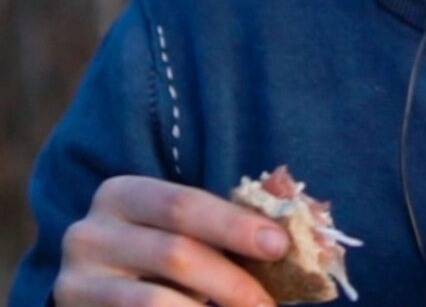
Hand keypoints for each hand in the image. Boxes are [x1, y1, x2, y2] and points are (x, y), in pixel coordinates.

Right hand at [54, 175, 290, 305]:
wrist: (97, 287)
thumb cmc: (154, 248)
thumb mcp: (177, 228)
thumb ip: (219, 226)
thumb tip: (284, 240)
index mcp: (121, 194)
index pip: (184, 205)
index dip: (234, 225)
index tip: (279, 246)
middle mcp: (89, 233)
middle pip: (175, 254)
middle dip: (231, 280)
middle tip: (267, 303)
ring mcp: (76, 284)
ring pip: (156, 302)